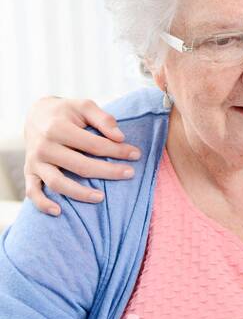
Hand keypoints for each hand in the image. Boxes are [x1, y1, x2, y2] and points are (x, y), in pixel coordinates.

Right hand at [24, 96, 140, 213]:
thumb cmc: (66, 112)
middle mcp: (44, 146)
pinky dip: (42, 204)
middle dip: (108, 171)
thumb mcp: (84, 106)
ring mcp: (35, 162)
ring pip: (57, 183)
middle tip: (130, 174)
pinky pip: (33, 192)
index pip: (93, 144)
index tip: (136, 154)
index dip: (117, 150)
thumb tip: (120, 137)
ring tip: (101, 198)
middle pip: (79, 165)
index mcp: (58, 128)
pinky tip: (59, 212)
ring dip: (79, 193)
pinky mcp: (29, 172)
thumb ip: (103, 119)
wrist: (36, 115)